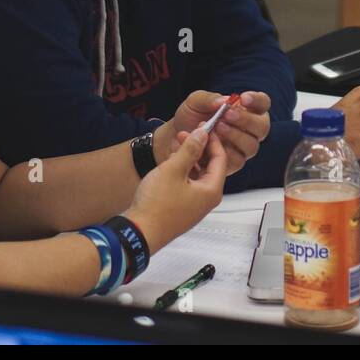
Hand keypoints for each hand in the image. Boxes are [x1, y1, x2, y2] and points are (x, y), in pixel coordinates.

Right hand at [125, 127, 226, 253]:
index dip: (212, 140)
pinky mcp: (182, 208)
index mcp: (212, 190)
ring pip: (197, 174)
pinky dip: (182, 171)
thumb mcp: (173, 170)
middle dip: (198, 148)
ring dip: (189, 158)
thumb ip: (190, 150)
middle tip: (185, 133)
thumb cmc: (156, 204)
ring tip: (176, 145)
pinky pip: (188, 184)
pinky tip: (170, 161)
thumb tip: (202, 134)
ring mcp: (194, 205)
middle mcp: (207, 199)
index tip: (203, 126)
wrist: (138, 232)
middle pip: (210, 166)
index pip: (221, 158)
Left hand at [155, 91, 270, 176]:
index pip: (262, 103)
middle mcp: (248, 130)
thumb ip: (209, 98)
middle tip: (227, 115)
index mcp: (245, 110)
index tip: (242, 98)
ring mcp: (242, 148)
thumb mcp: (195, 102)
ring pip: (251, 145)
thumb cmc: (189, 117)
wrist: (174, 138)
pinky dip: (222, 152)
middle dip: (245, 120)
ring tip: (215, 128)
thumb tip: (223, 101)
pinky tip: (207, 144)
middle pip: (262, 127)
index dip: (257, 101)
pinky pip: (237, 160)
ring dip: (234, 136)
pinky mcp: (233, 164)